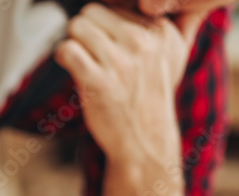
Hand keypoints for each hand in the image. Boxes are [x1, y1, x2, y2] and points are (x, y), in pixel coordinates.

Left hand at [55, 4, 207, 162]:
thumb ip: (172, 23)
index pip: (116, 4)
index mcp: (160, 30)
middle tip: (91, 53)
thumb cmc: (152, 97)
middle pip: (92, 12)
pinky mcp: (97, 81)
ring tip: (84, 62)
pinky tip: (73, 69)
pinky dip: (63, 57)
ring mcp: (120, 61)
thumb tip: (150, 3)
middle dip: (85, 31)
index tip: (106, 42)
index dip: (104, 23)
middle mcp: (142, 42)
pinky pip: (67, 50)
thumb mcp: (175, 54)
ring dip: (74, 44)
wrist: (144, 140)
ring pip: (77, 27)